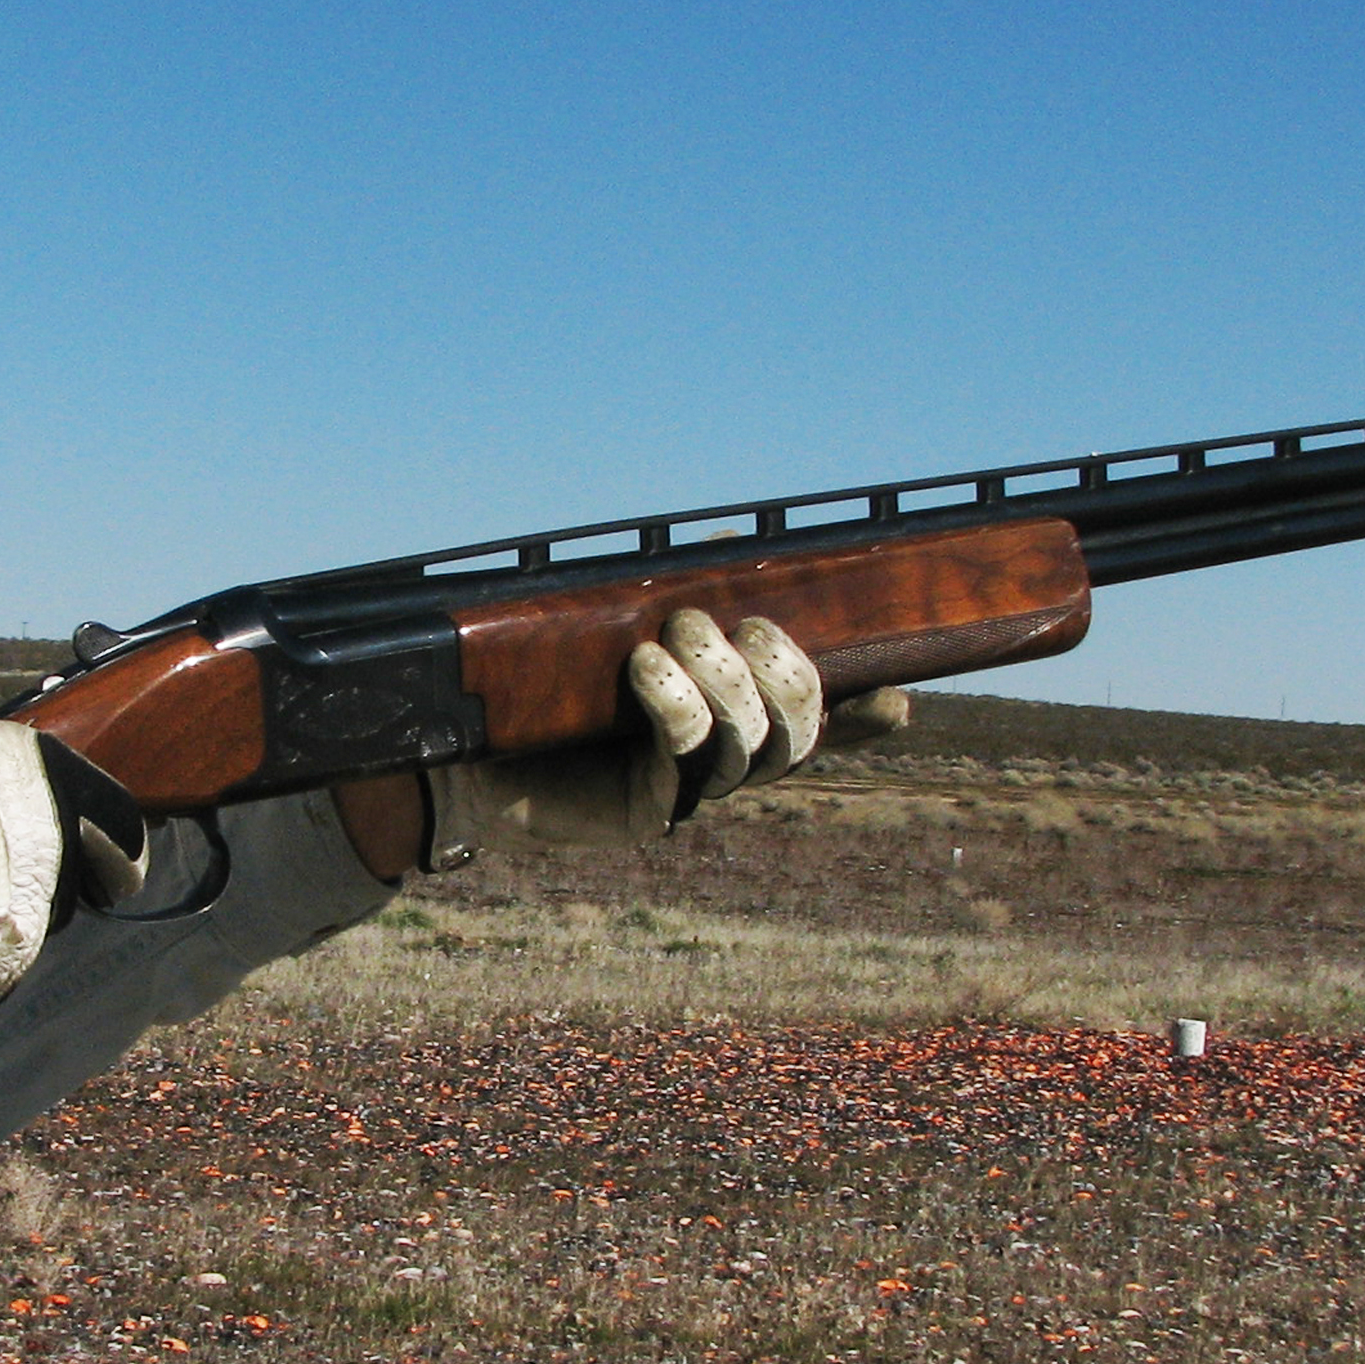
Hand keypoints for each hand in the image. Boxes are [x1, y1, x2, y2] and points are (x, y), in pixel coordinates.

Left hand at [424, 610, 894, 857]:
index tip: (896, 700)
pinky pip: (690, 755)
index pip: (822, 723)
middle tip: (736, 624)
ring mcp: (692, 791)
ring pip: (757, 745)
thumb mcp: (624, 629)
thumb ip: (684, 596)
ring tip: (680, 631)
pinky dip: (679, 703)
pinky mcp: (651, 811)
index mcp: (734, 719)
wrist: (468, 748)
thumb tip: (730, 552)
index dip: (866, 718)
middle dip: (785, 668)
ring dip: (727, 677)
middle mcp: (725, 763)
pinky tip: (648, 668)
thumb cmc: (550, 683)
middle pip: (801, 730)